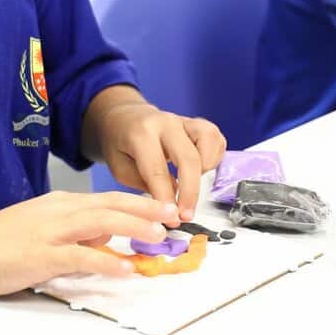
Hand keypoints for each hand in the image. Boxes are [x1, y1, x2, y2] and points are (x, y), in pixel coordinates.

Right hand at [0, 190, 175, 297]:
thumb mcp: (43, 228)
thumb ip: (76, 233)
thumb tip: (106, 238)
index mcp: (61, 204)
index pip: (109, 199)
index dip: (141, 203)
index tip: (167, 208)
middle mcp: (59, 211)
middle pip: (111, 205)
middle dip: (147, 209)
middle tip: (176, 216)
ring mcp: (49, 231)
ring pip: (100, 223)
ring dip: (133, 228)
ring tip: (160, 237)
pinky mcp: (40, 255)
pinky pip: (78, 256)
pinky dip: (104, 260)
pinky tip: (124, 267)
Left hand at [89, 92, 225, 217]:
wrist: (124, 116)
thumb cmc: (120, 142)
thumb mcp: (119, 167)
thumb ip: (145, 184)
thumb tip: (171, 202)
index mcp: (142, 133)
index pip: (157, 170)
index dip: (166, 198)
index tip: (171, 219)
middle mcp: (166, 123)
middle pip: (188, 158)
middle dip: (190, 192)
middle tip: (186, 215)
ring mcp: (185, 121)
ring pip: (208, 140)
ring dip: (205, 169)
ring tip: (191, 184)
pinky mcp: (197, 123)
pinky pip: (216, 139)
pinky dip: (213, 158)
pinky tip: (199, 170)